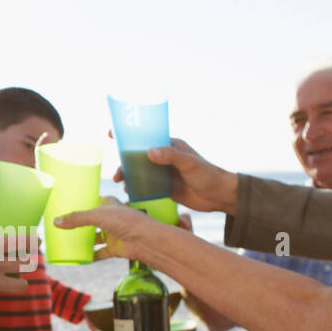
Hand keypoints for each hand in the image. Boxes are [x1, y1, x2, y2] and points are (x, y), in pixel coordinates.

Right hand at [53, 198, 165, 263]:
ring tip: (68, 242)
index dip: (82, 202)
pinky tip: (80, 259)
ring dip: (84, 240)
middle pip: (92, 220)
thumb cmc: (126, 222)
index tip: (67, 205)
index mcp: (109, 204)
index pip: (93, 200)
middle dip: (79, 224)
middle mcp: (111, 218)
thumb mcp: (97, 216)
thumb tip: (56, 222)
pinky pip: (100, 253)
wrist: (145, 241)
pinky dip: (91, 256)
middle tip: (63, 225)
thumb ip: (77, 218)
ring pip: (95, 237)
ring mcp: (113, 234)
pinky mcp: (115, 248)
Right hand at [106, 130, 237, 214]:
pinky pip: (146, 187)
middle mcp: (165, 158)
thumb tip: (149, 152)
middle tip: (118, 175)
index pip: (146, 137)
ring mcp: (164, 173)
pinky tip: (131, 194)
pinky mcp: (165, 188)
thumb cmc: (208, 175)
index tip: (112, 134)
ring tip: (123, 185)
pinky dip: (137, 189)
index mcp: (170, 146)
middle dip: (125, 163)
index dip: (129, 136)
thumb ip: (171, 156)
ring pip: (140, 173)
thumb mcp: (189, 163)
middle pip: (138, 157)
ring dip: (129, 177)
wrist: (219, 196)